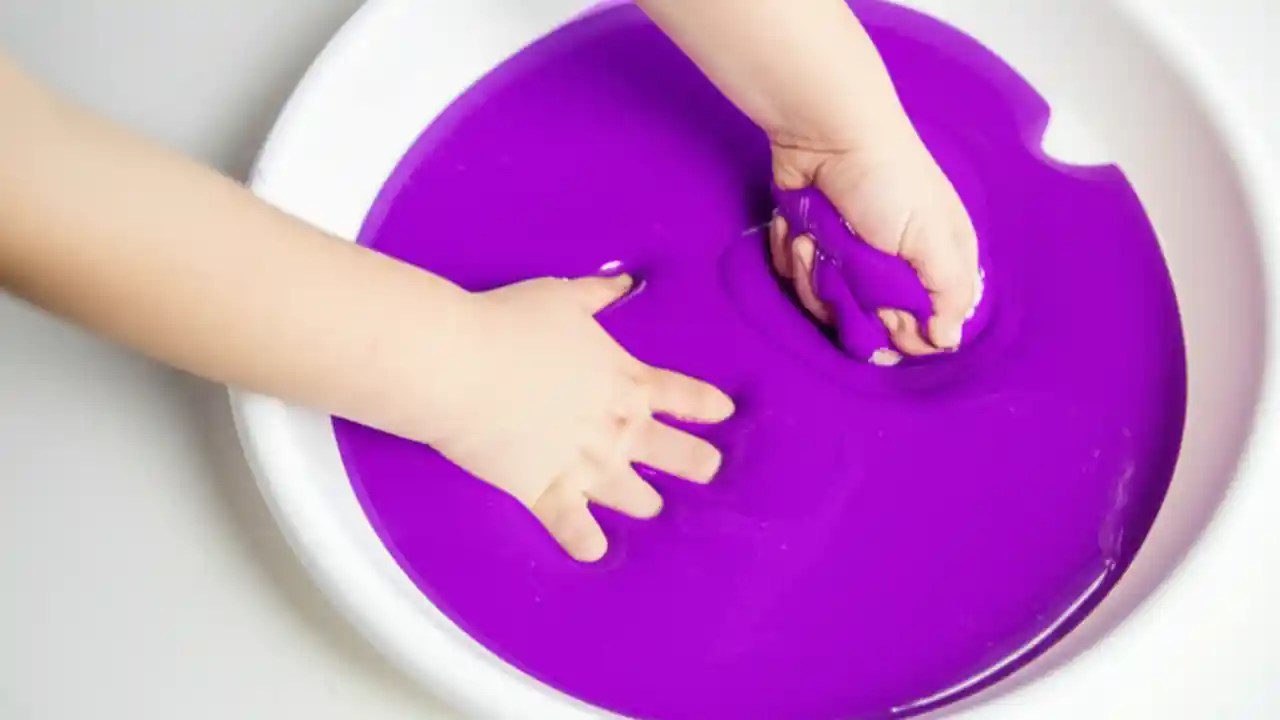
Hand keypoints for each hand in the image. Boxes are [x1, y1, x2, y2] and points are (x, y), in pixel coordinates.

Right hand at [436, 274, 734, 561]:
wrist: (461, 367)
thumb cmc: (511, 324)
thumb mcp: (561, 298)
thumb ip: (597, 294)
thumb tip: (625, 281)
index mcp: (627, 381)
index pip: (684, 397)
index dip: (708, 407)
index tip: (724, 414)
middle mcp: (617, 429)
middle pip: (677, 455)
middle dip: (697, 464)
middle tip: (706, 470)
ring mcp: (586, 467)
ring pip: (633, 497)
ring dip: (644, 502)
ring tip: (648, 506)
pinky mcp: (547, 494)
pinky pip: (574, 530)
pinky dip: (585, 543)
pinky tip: (594, 551)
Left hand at [769, 129, 979, 354]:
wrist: (828, 134)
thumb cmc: (890, 183)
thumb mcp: (935, 238)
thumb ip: (949, 293)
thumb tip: (946, 341)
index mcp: (932, 267)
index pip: (920, 331)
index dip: (900, 333)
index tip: (887, 313)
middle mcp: (890, 270)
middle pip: (864, 326)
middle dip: (848, 301)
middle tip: (844, 265)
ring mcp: (845, 259)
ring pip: (823, 304)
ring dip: (811, 273)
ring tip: (811, 238)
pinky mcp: (808, 245)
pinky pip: (793, 277)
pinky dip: (789, 254)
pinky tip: (795, 227)